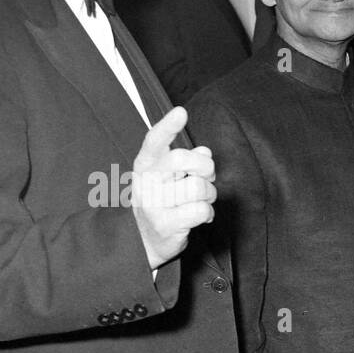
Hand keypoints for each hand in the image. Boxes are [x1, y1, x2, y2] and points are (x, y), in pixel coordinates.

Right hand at [131, 107, 216, 268]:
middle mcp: (146, 181)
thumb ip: (186, 160)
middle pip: (182, 159)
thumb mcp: (169, 177)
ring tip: (201, 200)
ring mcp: (154, 204)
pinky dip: (208, 213)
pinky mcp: (166, 224)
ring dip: (209, 194)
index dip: (168, 126)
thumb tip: (205, 151)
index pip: (155, 140)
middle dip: (206, 167)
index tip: (181, 112)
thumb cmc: (163, 201)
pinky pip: (201, 210)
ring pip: (198, 187)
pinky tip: (200, 216)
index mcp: (146, 164)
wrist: (144, 240)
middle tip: (207, 177)